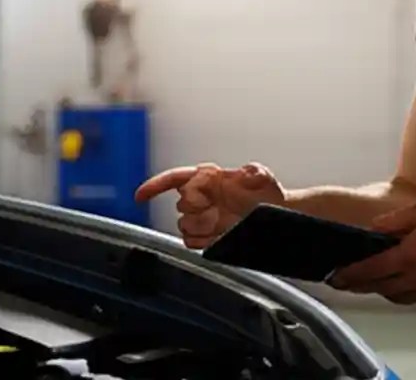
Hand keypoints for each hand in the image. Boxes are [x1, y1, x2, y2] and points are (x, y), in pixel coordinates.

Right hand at [134, 162, 284, 248]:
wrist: (275, 215)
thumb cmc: (267, 193)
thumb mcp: (262, 177)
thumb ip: (253, 172)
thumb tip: (244, 172)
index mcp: (206, 179)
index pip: (173, 179)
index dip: (154, 186)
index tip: (140, 196)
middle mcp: (200, 198)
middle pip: (180, 204)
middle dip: (195, 207)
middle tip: (216, 208)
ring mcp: (202, 218)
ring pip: (183, 225)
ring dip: (200, 225)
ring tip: (221, 223)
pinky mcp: (205, 237)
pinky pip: (190, 242)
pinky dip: (201, 240)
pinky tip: (218, 235)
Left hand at [327, 194, 415, 304]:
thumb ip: (392, 222)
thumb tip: (373, 230)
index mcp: (410, 256)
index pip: (371, 271)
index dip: (349, 276)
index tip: (334, 278)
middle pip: (382, 288)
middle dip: (360, 286)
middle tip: (343, 282)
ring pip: (399, 297)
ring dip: (381, 291)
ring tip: (368, 282)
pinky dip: (402, 293)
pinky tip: (398, 283)